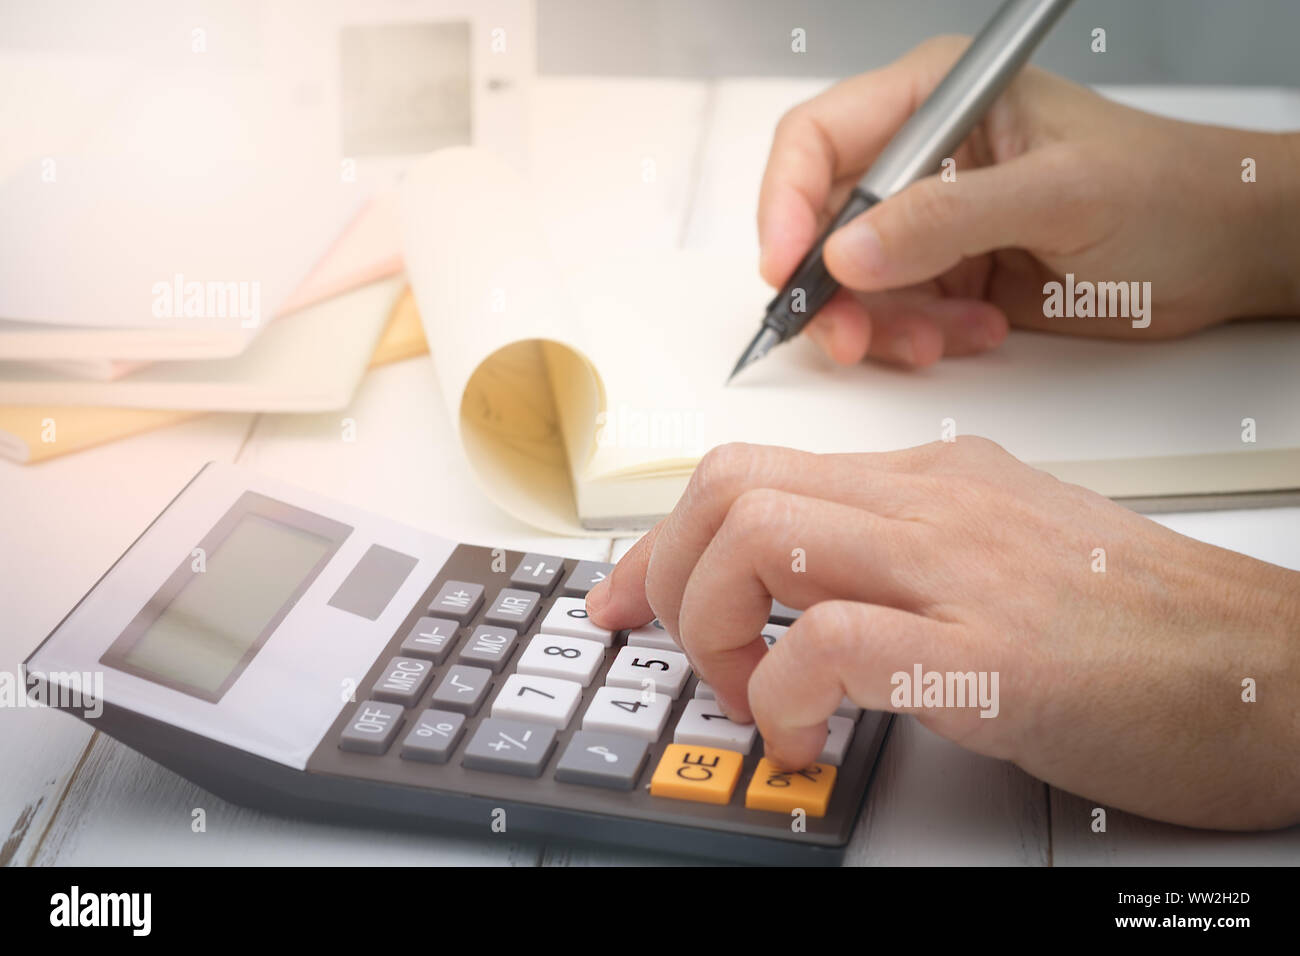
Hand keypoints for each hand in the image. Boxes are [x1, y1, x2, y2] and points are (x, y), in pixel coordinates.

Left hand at [585, 439, 1299, 829]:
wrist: (1270, 668)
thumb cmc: (1138, 625)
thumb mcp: (993, 558)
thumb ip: (893, 559)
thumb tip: (795, 600)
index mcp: (928, 478)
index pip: (746, 471)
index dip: (659, 541)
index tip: (627, 599)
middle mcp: (932, 503)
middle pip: (727, 487)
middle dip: (668, 577)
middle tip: (698, 655)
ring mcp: (959, 569)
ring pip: (758, 536)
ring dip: (714, 628)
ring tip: (752, 696)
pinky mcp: (991, 652)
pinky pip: (831, 645)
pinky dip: (784, 698)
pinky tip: (808, 736)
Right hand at [759, 36, 1299, 367]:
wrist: (1225, 250)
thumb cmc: (1169, 190)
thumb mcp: (1058, 195)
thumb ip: (947, 219)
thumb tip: (845, 252)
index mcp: (937, 100)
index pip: (819, 140)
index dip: (784, 204)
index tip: (787, 272)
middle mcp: (921, 158)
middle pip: (819, 224)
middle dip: (831, 289)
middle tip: (853, 338)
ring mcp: (930, 221)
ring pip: (850, 284)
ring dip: (884, 325)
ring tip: (945, 338)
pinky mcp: (946, 274)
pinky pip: (893, 317)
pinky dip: (920, 338)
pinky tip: (977, 331)